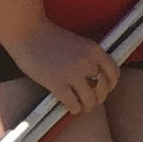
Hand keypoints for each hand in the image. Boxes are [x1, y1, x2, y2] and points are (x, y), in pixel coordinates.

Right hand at [5, 19, 123, 119]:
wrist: (28, 32)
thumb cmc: (49, 38)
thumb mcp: (78, 44)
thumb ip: (88, 57)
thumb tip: (94, 77)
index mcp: (94, 50)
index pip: (114, 73)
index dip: (110, 85)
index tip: (104, 90)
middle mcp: (88, 62)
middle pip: (103, 89)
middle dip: (98, 99)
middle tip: (90, 102)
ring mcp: (73, 73)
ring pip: (90, 100)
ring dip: (86, 107)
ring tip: (81, 108)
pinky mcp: (57, 84)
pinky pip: (73, 104)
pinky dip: (73, 109)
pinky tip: (69, 108)